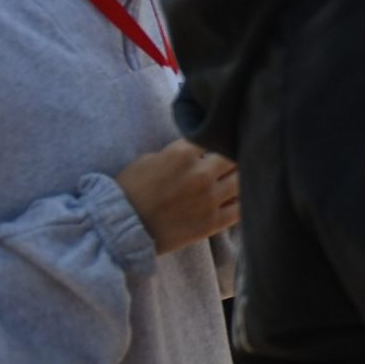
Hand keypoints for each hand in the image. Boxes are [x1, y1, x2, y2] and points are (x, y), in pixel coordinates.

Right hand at [115, 139, 240, 254]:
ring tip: (239, 176)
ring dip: (243, 176)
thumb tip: (200, 150)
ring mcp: (209, 199)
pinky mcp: (212, 223)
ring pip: (243, 180)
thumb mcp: (149, 159)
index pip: (215, 134)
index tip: (222, 137)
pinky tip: (243, 198)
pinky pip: (241, 209)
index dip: (219, 135)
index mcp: (182, 153)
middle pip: (236, 155)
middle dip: (236, 154)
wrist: (119, 229)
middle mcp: (201, 174)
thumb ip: (178, 152)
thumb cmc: (130, 191)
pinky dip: (245, 202)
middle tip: (237, 156)